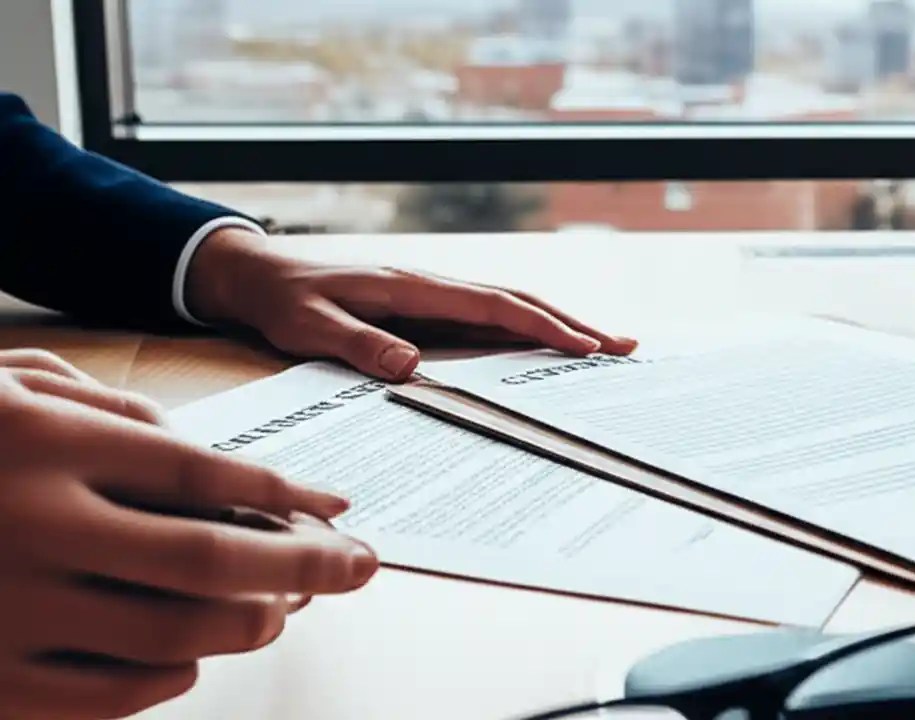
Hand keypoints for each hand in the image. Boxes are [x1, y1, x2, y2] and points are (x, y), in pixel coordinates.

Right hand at [0, 356, 376, 718]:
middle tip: (361, 568)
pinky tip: (195, 651)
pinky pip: (113, 693)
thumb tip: (216, 464)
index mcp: (42, 443)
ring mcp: (8, 611)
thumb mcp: (17, 388)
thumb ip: (111, 416)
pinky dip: (174, 673)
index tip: (341, 508)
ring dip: (253, 622)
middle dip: (308, 566)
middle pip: (211, 561)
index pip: (204, 472)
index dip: (288, 493)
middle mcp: (32, 526)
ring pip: (176, 633)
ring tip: (288, 607)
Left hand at [186, 229, 638, 381]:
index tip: (585, 348)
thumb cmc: (282, 301)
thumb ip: (358, 344)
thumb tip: (414, 367)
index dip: (542, 327)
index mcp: (414, 289)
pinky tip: (543, 350)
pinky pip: (486, 320)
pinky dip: (524, 332)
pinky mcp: (426, 310)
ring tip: (602, 348)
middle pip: (517, 302)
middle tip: (624, 347)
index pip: (494, 306)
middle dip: (571, 324)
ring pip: (508, 309)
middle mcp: (433, 287)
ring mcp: (433, 297)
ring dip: (556, 326)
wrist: (257, 275)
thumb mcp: (309, 326)